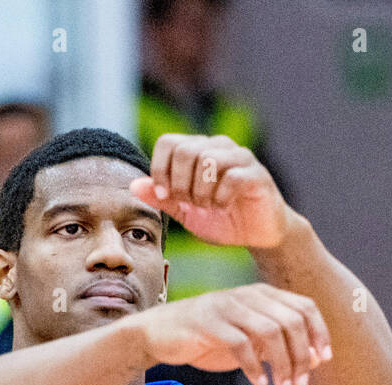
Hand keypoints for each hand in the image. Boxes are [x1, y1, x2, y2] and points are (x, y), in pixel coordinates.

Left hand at [130, 134, 290, 247]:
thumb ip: (162, 198)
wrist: (257, 234)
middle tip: (190, 204)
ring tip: (208, 206)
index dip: (159, 170)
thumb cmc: (222, 219)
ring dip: (201, 191)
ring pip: (208, 160)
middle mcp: (218, 147)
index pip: (168, 142)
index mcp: (198, 150)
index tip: (164, 196)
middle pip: (185, 151)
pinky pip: (231, 177)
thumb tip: (133, 185)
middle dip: (180, 184)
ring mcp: (240, 158)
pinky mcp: (257, 174)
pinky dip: (221, 197)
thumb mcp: (184, 213)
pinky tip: (224, 207)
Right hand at [130, 283, 331, 384]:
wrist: (159, 334)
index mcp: (262, 294)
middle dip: (301, 355)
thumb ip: (278, 345)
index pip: (304, 306)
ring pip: (269, 332)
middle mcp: (247, 295)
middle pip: (291, 320)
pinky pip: (240, 344)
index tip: (323, 360)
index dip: (319, 332)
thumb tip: (315, 359)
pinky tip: (258, 381)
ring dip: (281, 364)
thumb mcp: (249, 341)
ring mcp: (226, 306)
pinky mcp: (207, 322)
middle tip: (299, 383)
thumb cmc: (208, 339)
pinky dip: (254, 366)